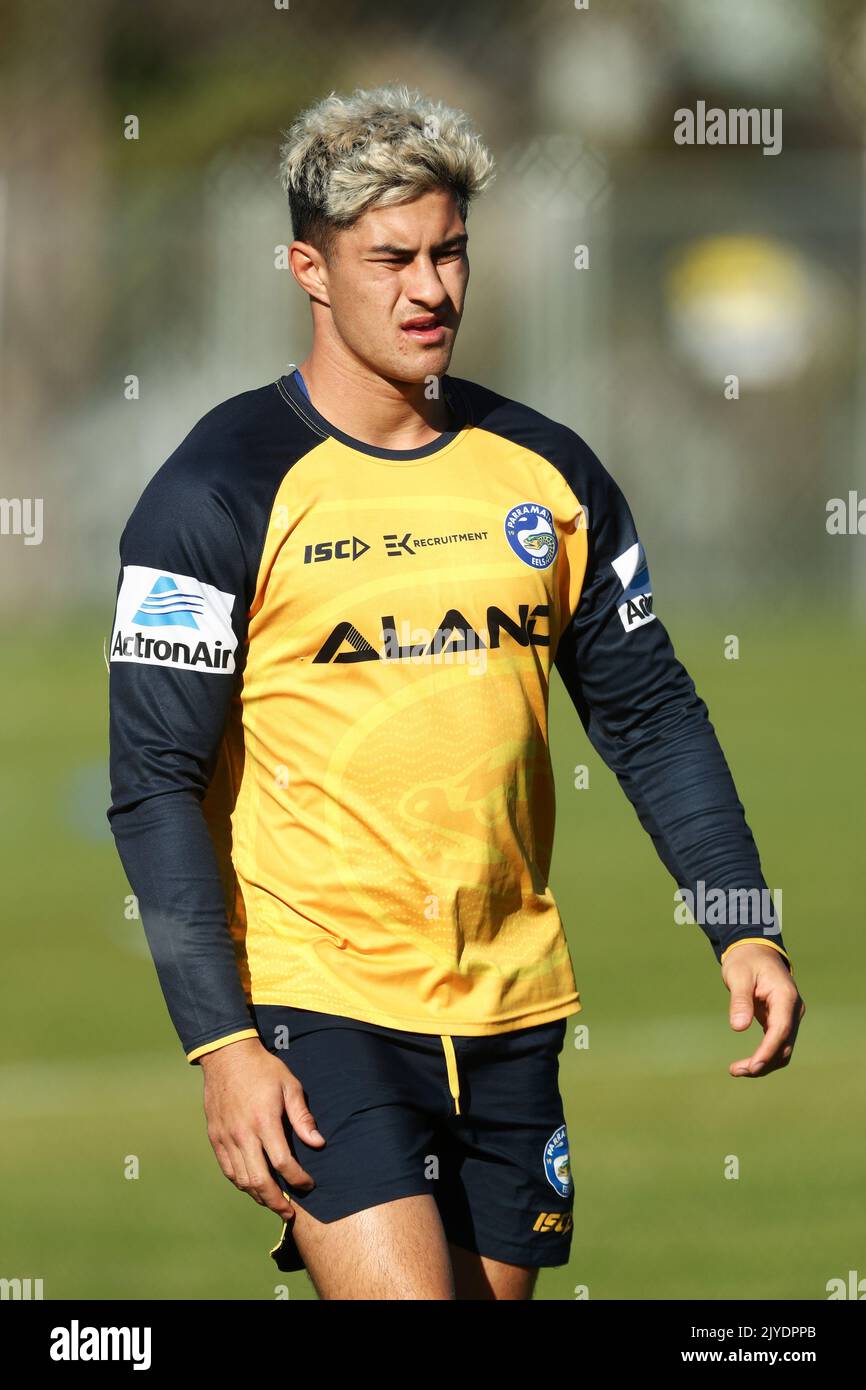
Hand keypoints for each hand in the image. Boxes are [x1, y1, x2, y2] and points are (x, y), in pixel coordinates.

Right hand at [199, 1037, 324, 1217]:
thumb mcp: (290, 1086)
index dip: (298, 1179)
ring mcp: (226, 1138)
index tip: (309, 1184)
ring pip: (242, 1180)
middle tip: (290, 1213)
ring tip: (274, 1202)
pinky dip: (241, 1183)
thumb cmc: (264, 1070)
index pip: (282, 1163)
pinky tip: (253, 1186)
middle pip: (259, 1181)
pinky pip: (228, 1170)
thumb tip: (318, 1144)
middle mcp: (243, 1134)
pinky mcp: (215, 1138)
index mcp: (264, 1121)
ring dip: (259, 1196)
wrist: (227, 1056)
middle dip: (277, 1201)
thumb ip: (302, 1117)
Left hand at [721, 944, 804, 1077]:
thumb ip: (740, 1000)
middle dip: (763, 1062)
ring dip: (764, 1063)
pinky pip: (777, 1044)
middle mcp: (793, 1010)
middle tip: (735, 1070)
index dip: (767, 1051)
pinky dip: (764, 1056)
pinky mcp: (781, 1021)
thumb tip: (738, 1027)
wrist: (756, 951)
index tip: (752, 1066)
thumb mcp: (738, 975)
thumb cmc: (746, 961)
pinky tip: (747, 1064)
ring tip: (736, 1070)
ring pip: (783, 1049)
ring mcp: (790, 1017)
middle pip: (784, 1045)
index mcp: (785, 997)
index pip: (781, 1030)